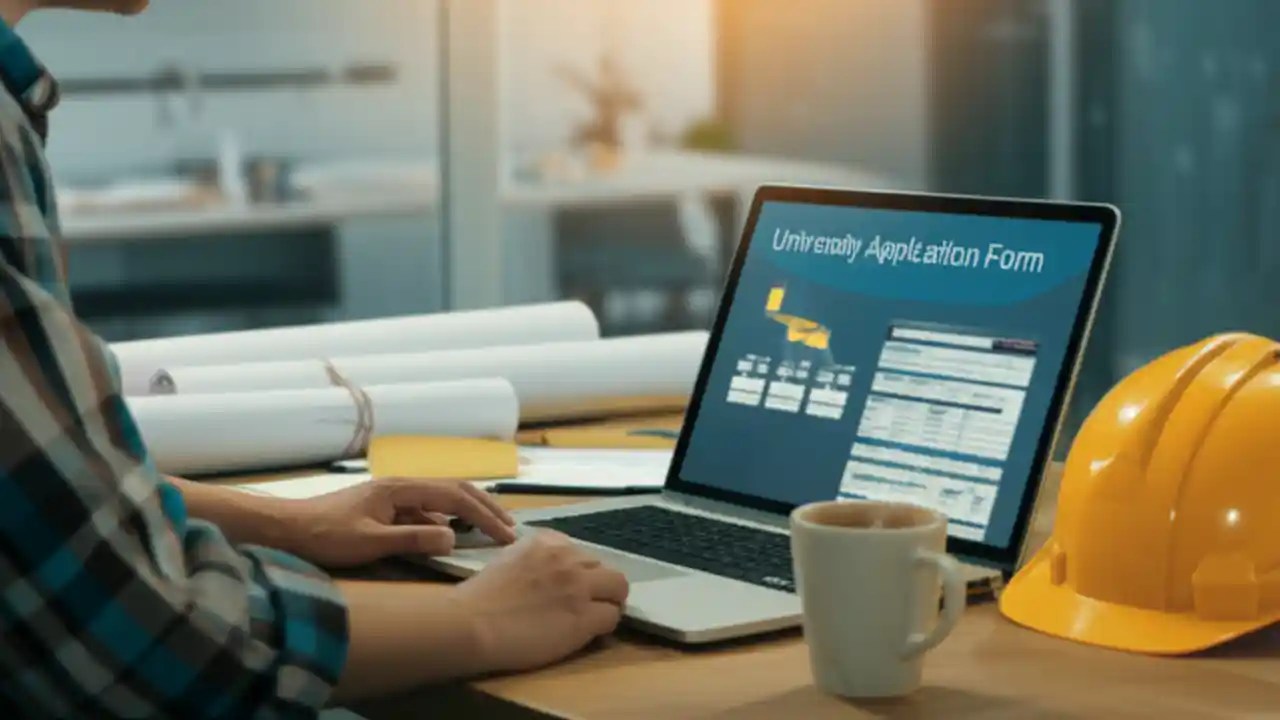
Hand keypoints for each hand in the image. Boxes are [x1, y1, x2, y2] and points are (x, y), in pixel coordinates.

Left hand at [282, 478, 516, 567]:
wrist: (287, 530)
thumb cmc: (324, 535)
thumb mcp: (370, 543)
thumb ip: (412, 540)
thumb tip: (452, 539)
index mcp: (400, 489)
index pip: (455, 498)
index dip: (484, 516)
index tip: (506, 536)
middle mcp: (400, 487)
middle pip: (454, 491)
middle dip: (485, 508)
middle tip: (510, 528)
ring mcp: (392, 498)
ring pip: (441, 501)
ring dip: (468, 514)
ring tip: (491, 530)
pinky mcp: (385, 511)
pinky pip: (425, 513)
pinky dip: (446, 523)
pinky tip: (451, 537)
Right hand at [452, 530, 628, 672]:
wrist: (472, 623)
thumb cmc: (479, 598)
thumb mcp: (508, 560)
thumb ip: (535, 560)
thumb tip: (549, 574)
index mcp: (546, 541)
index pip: (581, 552)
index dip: (578, 573)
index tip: (568, 588)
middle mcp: (567, 557)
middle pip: (604, 568)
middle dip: (597, 587)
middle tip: (584, 606)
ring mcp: (578, 586)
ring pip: (618, 587)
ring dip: (609, 602)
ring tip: (593, 618)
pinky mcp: (584, 616)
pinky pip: (611, 616)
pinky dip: (603, 626)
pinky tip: (586, 634)